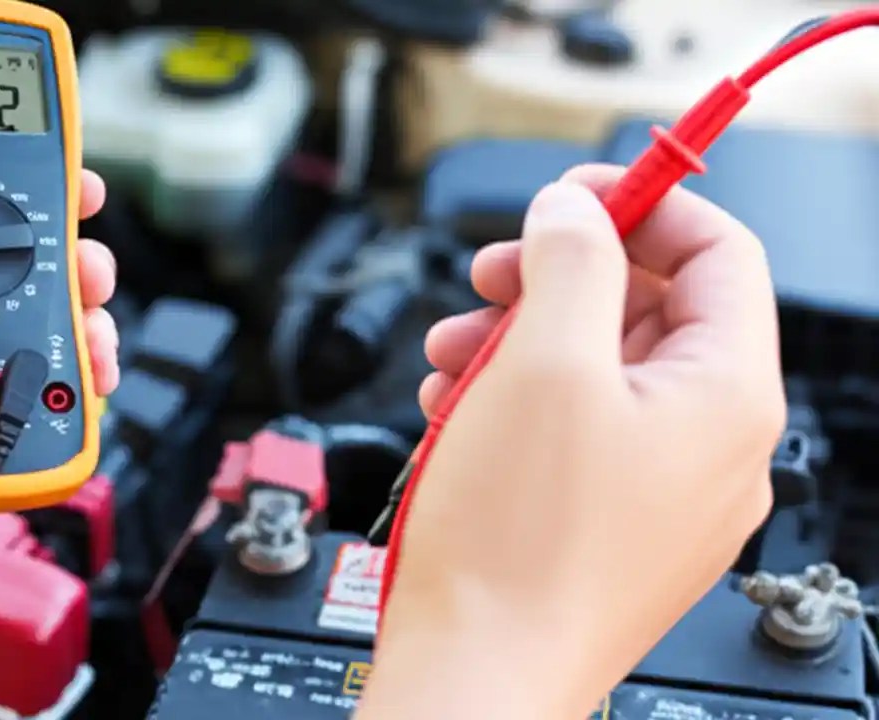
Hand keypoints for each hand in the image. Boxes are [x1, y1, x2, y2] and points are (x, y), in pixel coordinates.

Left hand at [0, 35, 120, 588]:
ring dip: (89, 324)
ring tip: (90, 336)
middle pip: (34, 267)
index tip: (76, 183)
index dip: (38, 189)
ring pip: (52, 330)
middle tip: (91, 267)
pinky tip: (82, 386)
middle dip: (79, 260)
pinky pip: (46, 396)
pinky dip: (77, 389)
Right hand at [364, 166, 784, 716]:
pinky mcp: (610, 525)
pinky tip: (458, 414)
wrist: (477, 675)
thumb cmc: (518, 543)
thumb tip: (576, 212)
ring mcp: (663, 493)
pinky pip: (577, 433)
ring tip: (453, 359)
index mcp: (726, 398)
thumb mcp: (542, 363)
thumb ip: (571, 260)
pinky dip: (517, 404)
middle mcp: (713, 449)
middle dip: (557, 280)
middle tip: (490, 278)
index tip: (572, 193)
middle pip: (648, 311)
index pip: (718, 253)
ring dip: (521, 343)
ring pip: (600, 372)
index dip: (643, 204)